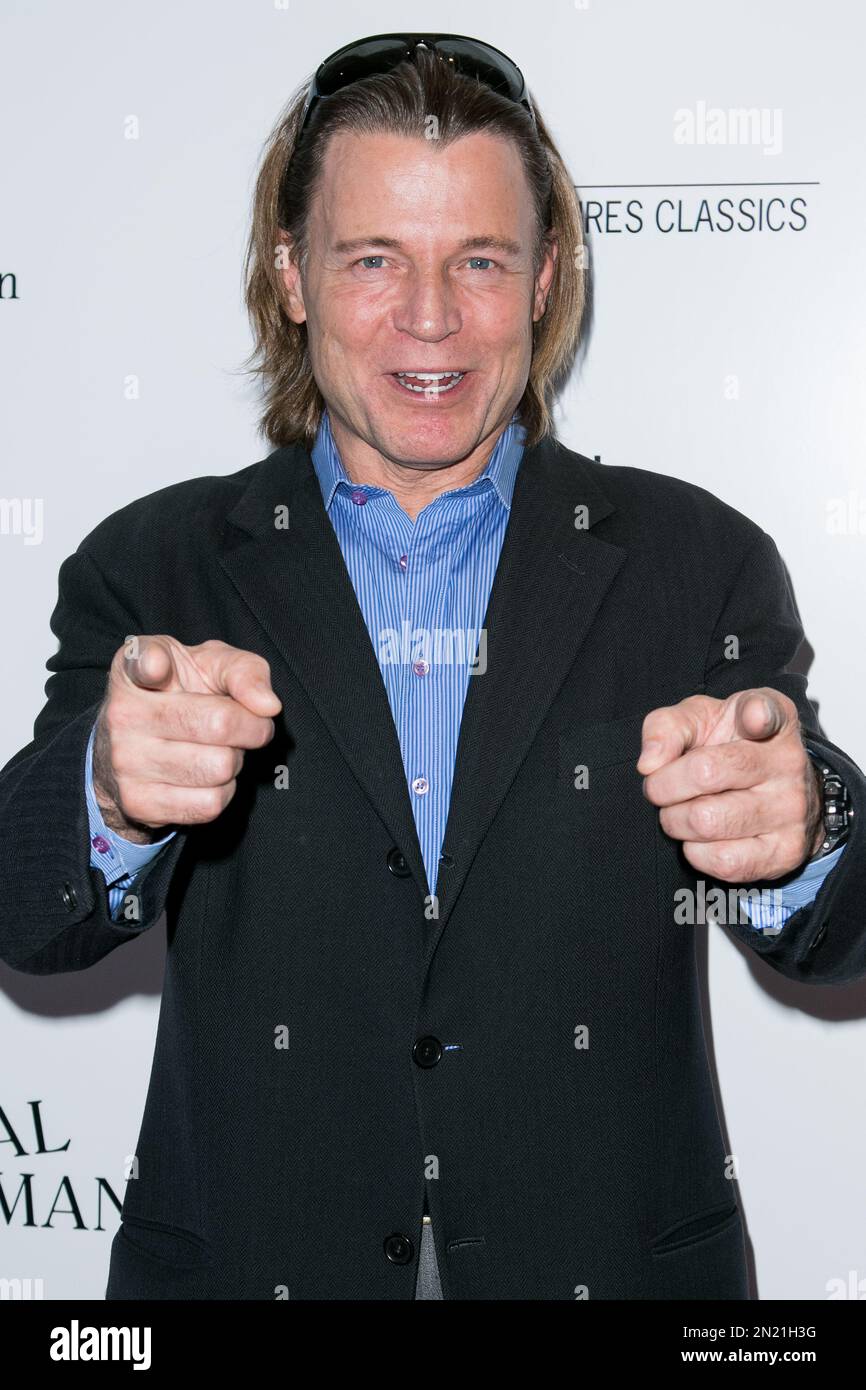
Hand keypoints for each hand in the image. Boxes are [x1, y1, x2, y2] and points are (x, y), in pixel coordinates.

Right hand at [92, 636, 281, 840]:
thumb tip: (268, 705)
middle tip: (246, 724)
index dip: (154, 666)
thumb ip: (245, 671)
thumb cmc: (182, 694)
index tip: (158, 669)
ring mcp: (124, 762)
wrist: (135, 746)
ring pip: (220, 767)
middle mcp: (121, 714)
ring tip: (217, 748)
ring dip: (235, 760)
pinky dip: (223, 791)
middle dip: (251, 727)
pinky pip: (210, 804)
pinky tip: (205, 775)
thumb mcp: (211, 665)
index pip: (143, 663)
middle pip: (219, 724)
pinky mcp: (137, 803)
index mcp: (133, 668)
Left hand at [636, 688, 823, 882]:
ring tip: (682, 811)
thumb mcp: (700, 721)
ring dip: (676, 821)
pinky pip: (723, 861)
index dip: (757, 715)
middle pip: (705, 773)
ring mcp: (791, 809)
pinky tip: (702, 837)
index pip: (767, 711)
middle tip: (662, 788)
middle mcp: (788, 762)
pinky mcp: (785, 851)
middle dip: (664, 785)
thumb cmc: (730, 748)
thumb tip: (649, 763)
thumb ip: (667, 727)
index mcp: (772, 718)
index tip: (752, 720)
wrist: (777, 792)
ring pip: (706, 822)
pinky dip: (696, 852)